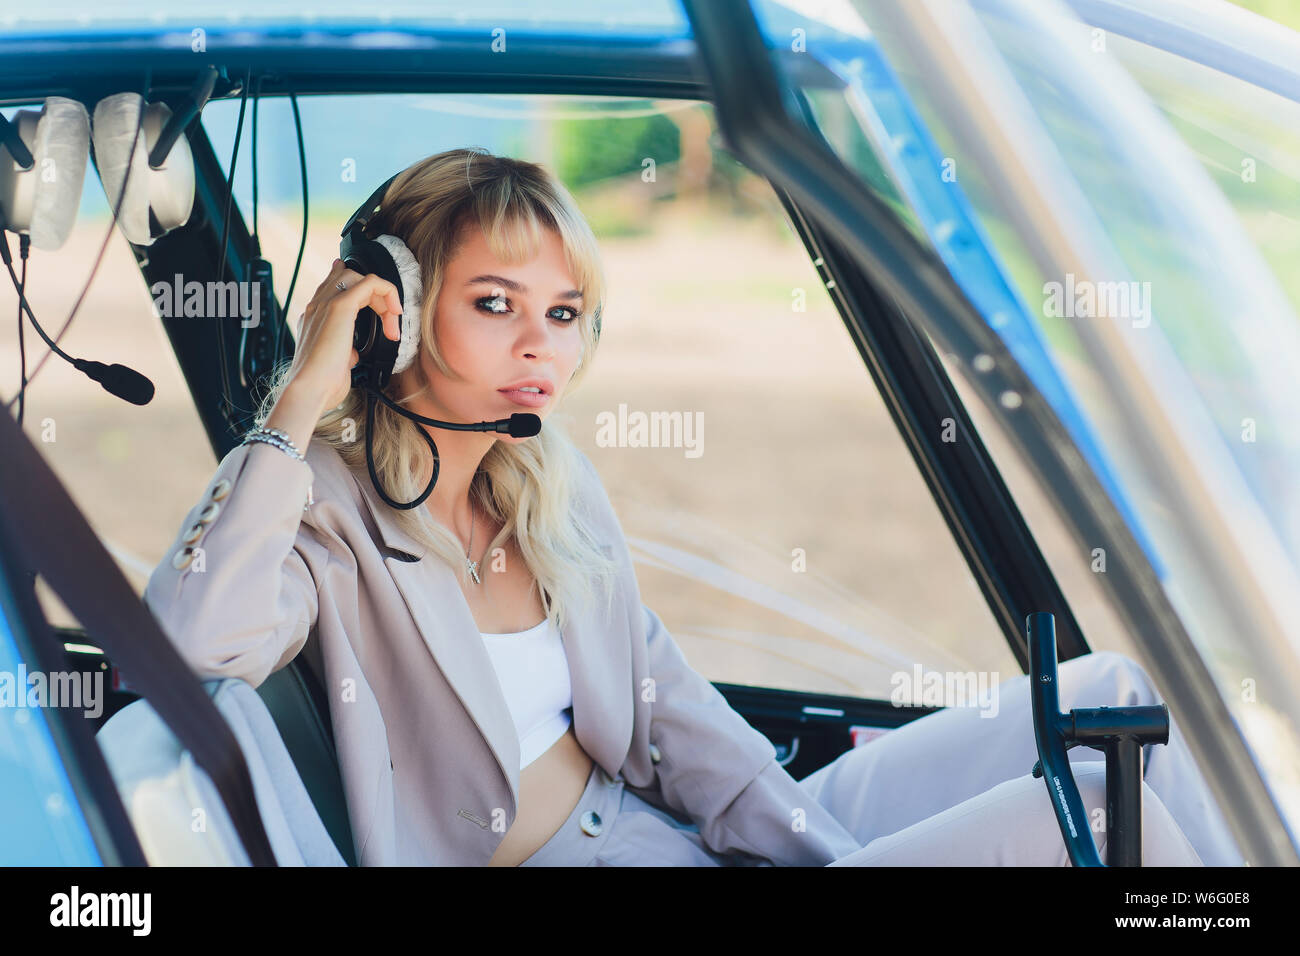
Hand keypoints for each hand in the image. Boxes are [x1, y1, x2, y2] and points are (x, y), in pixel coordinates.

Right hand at [285, 258, 403, 412]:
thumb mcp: (336, 364)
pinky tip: (394, 313)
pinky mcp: (341, 305)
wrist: (311, 388)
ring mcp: (326, 303)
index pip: (332, 286)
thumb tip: (352, 352)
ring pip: (359, 276)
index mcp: (313, 318)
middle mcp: (317, 306)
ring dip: (382, 297)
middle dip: (374, 296)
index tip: (378, 301)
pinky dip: (388, 292)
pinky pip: (371, 283)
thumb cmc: (322, 383)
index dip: (356, 285)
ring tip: (392, 322)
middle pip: (347, 277)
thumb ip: (345, 352)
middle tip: (388, 323)